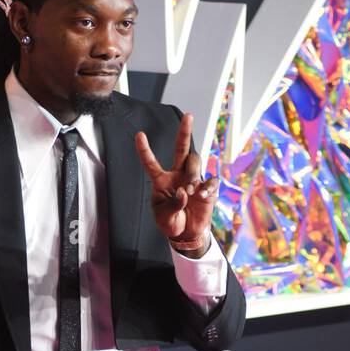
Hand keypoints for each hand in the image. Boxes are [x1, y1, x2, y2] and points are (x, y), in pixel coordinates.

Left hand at [135, 111, 218, 254]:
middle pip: (181, 148)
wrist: (186, 234)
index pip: (151, 163)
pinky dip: (207, 187)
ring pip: (195, 162)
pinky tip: (202, 195)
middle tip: (189, 116)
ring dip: (192, 174)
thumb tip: (184, 192)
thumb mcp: (164, 218)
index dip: (145, 150)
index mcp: (161, 181)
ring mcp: (193, 179)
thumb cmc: (171, 223)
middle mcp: (177, 175)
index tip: (139, 135)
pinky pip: (210, 180)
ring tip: (189, 190)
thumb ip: (172, 205)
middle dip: (185, 132)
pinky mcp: (207, 188)